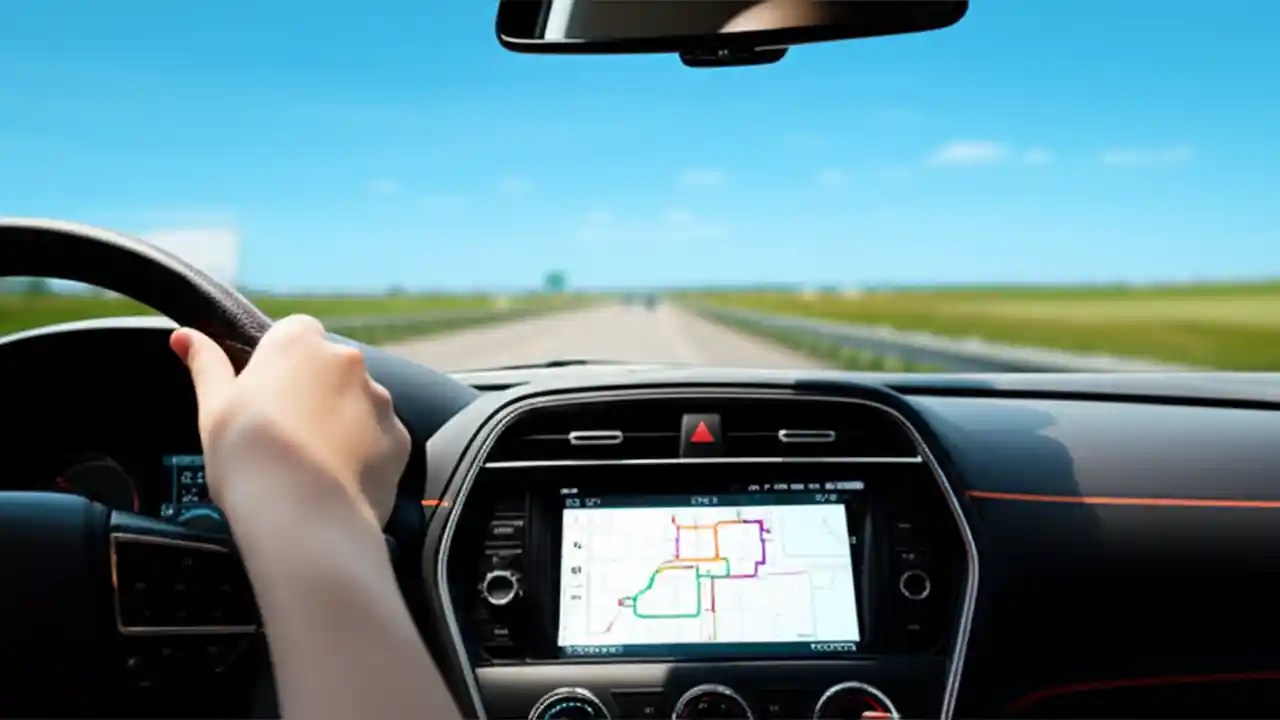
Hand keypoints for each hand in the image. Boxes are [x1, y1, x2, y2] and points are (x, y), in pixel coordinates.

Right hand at [169, 315, 410, 530]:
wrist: (303, 516)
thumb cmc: (248, 457)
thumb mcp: (214, 408)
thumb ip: (207, 366)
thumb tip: (185, 335)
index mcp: (299, 343)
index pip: (295, 333)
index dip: (279, 364)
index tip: (265, 395)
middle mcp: (348, 361)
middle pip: (330, 368)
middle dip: (313, 391)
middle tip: (285, 434)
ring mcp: (380, 400)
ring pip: (359, 402)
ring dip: (342, 421)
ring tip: (313, 463)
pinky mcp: (399, 437)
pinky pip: (380, 438)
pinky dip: (364, 452)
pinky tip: (338, 480)